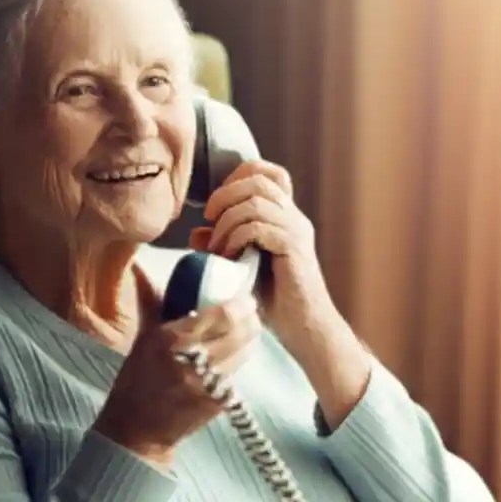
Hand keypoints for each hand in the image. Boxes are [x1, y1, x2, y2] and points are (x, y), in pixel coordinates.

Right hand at [95, 294, 260, 468]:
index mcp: (171, 340)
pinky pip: (238, 372)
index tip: (245, 297)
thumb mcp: (143, 339)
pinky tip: (240, 352)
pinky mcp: (218, 402)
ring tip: (250, 327)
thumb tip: (146, 273)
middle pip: (239, 332)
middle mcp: (193, 361)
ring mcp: (209, 384)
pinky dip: (242, 358)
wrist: (137, 430)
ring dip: (251, 337)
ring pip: (244, 352)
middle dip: (251, 317)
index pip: (221, 316)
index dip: (240, 304)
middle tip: (252, 309)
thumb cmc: (136, 380)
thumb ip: (155, 305)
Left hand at [191, 161, 332, 343]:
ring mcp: (296, 231)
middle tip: (209, 218)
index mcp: (285, 216)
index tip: (217, 204)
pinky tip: (228, 258)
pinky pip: (258, 227)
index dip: (239, 176)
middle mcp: (294, 217)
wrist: (304, 329)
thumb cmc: (275, 302)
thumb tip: (196, 234)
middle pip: (258, 180)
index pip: (269, 172)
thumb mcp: (241, 269)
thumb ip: (223, 247)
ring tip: (217, 247)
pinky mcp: (293, 248)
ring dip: (227, 221)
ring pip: (255, 202)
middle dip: (225, 194)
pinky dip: (235, 239)